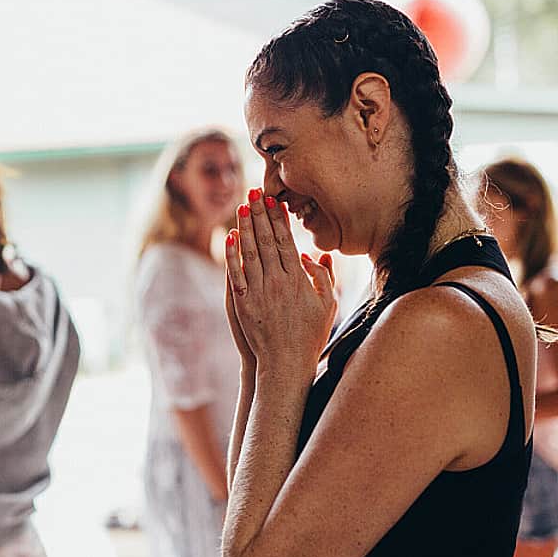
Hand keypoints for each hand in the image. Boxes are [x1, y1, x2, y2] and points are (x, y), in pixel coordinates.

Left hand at [224, 190, 336, 379]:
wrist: (286, 364)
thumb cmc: (309, 336)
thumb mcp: (327, 306)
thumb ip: (323, 277)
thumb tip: (313, 254)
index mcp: (299, 281)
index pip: (287, 242)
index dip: (280, 220)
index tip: (275, 201)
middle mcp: (278, 282)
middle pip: (267, 241)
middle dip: (261, 214)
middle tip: (255, 192)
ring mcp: (258, 292)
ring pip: (250, 252)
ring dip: (246, 227)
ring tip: (242, 206)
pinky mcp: (242, 303)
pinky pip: (235, 273)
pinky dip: (232, 253)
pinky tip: (230, 237)